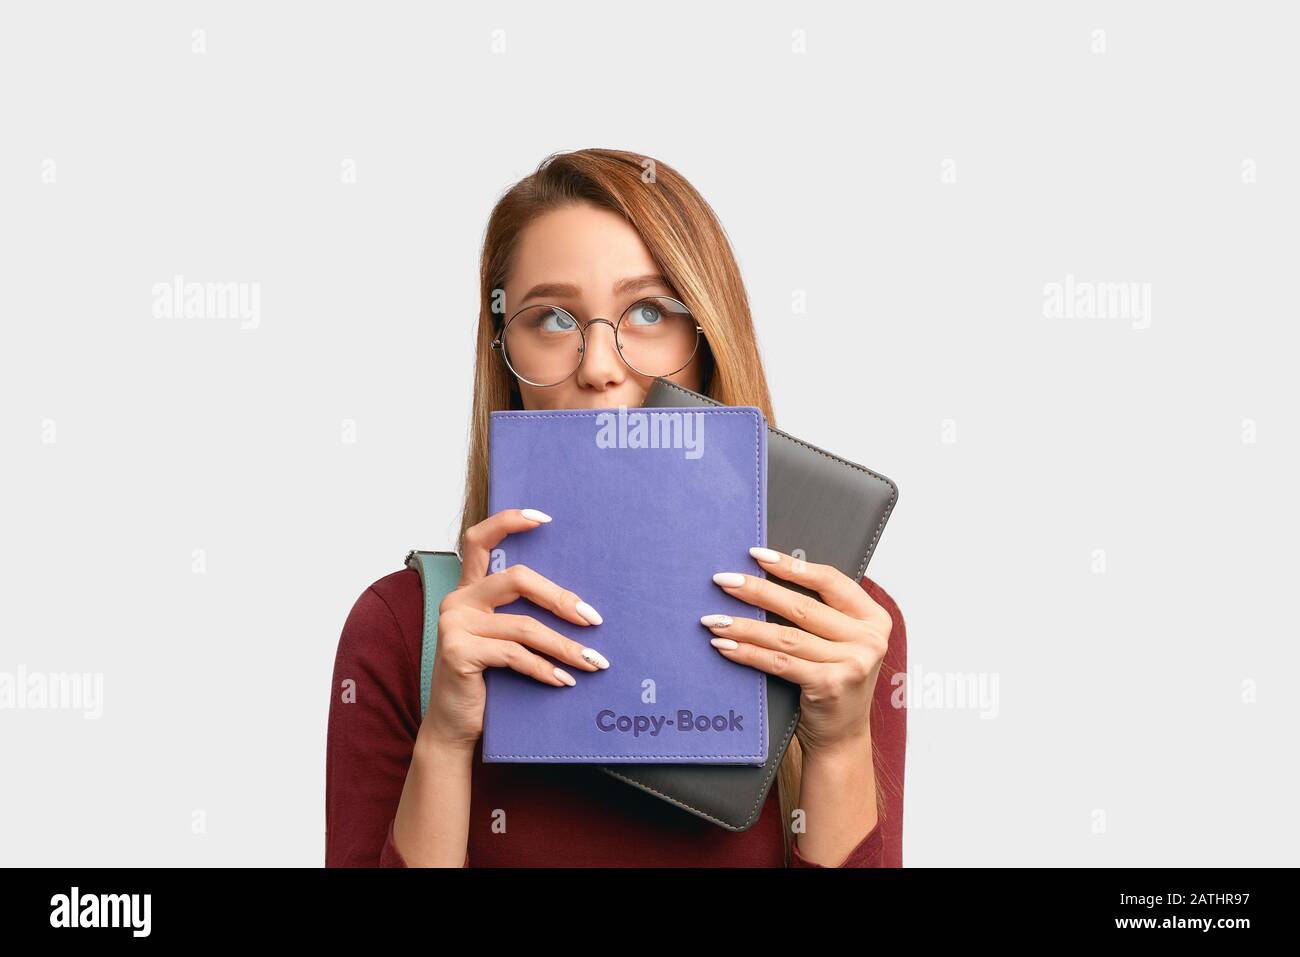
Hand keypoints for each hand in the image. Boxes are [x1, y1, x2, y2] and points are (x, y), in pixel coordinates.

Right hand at [417, 508, 609, 753]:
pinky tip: (563, 680)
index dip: (509, 522)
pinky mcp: (457, 651)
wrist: (456, 727)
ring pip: (523, 625)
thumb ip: (522, 616)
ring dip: (564, 646)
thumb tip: (583, 607)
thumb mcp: (504, 641)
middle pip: (516, 578)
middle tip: (594, 619)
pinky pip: (514, 654)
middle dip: (561, 598)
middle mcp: (457, 600)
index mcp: (469, 591)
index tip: (546, 518)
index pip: (480, 540)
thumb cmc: (488, 682)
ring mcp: (454, 624)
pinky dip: (544, 668)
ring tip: (592, 662)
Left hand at [701, 547, 891, 759]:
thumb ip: (820, 613)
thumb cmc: (834, 681)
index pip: (829, 580)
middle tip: (723, 580)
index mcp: (873, 618)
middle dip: (756, 591)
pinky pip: (779, 663)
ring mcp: (852, 663)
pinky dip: (748, 653)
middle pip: (802, 606)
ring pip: (786, 636)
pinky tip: (725, 646)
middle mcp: (869, 639)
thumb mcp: (839, 642)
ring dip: (744, 625)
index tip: (756, 555)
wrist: (842, 737)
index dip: (791, 566)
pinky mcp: (830, 685)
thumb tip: (765, 577)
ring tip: (713, 618)